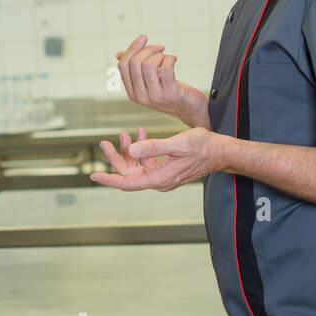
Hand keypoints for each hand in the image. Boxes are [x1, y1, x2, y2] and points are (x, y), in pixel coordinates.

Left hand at [89, 126, 227, 191]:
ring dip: (128, 151)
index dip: (109, 178)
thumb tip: (131, 150)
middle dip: (116, 158)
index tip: (93, 175)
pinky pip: (147, 162)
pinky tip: (139, 133)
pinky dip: (141, 149)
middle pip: (129, 174)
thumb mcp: (178, 143)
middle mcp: (159, 180)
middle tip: (104, 143)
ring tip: (124, 133)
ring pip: (136, 167)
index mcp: (160, 178)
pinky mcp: (166, 169)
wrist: (222, 151)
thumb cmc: (204, 147)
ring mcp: (163, 176)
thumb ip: (153, 147)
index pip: (127, 182)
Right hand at [115, 35, 209, 128]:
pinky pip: (166, 68)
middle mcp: (141, 96)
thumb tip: (118, 55)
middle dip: (148, 49)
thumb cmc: (170, 93)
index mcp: (132, 93)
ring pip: (148, 64)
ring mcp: (155, 96)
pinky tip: (173, 59)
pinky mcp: (170, 93)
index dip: (132, 48)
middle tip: (160, 48)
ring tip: (167, 56)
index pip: (123, 65)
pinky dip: (170, 58)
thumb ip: (135, 70)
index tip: (143, 38)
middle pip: (135, 63)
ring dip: (159, 54)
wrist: (190, 110)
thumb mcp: (149, 83)